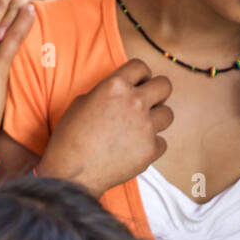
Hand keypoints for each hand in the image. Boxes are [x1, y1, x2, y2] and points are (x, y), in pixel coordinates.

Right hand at [38, 59, 173, 197]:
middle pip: (165, 85)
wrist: (72, 172)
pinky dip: (151, 146)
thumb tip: (119, 95)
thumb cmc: (70, 138)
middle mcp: (134, 102)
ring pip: (168, 114)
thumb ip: (106, 93)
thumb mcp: (82, 103)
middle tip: (149, 102)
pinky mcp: (150, 150)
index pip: (141, 67)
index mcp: (115, 86)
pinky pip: (162, 142)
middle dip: (158, 92)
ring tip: (142, 128)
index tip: (139, 83)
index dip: (141, 75)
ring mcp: (145, 127)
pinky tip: (136, 149)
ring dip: (157, 119)